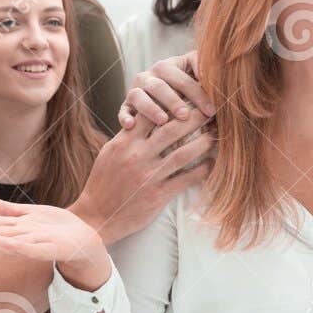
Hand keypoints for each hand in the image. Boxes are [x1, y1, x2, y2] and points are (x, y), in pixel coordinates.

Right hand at [0, 198, 111, 288]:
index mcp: (17, 228)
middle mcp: (24, 237)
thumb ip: (3, 210)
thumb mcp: (28, 214)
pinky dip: (18, 245)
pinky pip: (31, 248)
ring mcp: (36, 243)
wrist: (86, 240)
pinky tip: (7, 243)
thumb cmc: (55, 228)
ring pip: (11, 240)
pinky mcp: (50, 249)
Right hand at [70, 111, 212, 243]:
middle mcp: (137, 156)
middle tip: (211, 110)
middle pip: (172, 129)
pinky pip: (185, 180)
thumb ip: (128, 135)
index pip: (150, 114)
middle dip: (194, 117)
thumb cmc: (102, 183)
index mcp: (124, 142)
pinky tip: (211, 164)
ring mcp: (148, 176)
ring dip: (203, 143)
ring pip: (183, 154)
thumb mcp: (110, 153)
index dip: (170, 103)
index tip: (188, 96)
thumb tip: (147, 118)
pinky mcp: (157, 195)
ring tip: (216, 135)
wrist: (96, 216)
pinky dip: (201, 171)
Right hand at [118, 50, 212, 127]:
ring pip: (138, 96)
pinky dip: (124, 116)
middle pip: (159, 86)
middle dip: (173, 100)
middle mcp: (148, 76)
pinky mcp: (125, 106)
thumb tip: (222, 78)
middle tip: (185, 116)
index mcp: (167, 67)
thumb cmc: (184, 92)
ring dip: (150, 108)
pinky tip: (130, 125)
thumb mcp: (194, 81)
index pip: (182, 78)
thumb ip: (205, 75)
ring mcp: (134, 91)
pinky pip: (122, 110)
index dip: (197, 93)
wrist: (157, 100)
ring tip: (162, 120)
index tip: (211, 110)